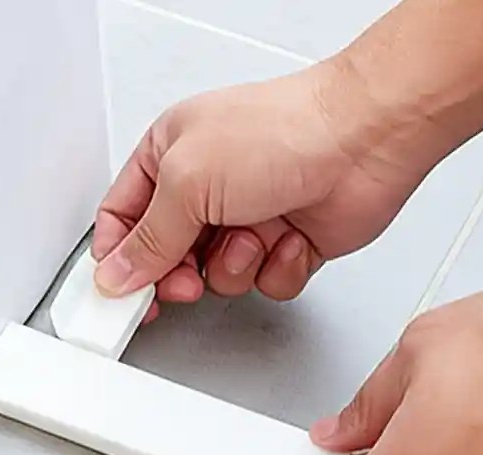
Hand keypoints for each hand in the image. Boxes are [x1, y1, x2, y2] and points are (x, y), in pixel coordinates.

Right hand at [91, 60, 441, 320]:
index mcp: (168, 155)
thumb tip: (116, 274)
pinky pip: (263, 282)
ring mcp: (246, 216)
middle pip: (165, 256)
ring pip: (216, 276)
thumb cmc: (283, 131)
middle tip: (187, 282)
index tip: (118, 296)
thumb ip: (147, 238)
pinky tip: (290, 235)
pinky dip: (277, 267)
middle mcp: (205, 185)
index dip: (116, 260)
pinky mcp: (285, 243)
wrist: (365, 139)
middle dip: (178, 275)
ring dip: (235, 266)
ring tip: (254, 233)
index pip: (121, 219)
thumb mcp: (187, 180)